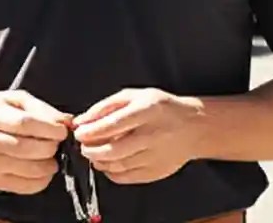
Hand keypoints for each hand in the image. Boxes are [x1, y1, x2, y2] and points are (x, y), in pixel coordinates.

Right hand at [0, 89, 72, 194]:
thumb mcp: (11, 99)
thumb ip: (40, 107)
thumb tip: (66, 120)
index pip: (25, 124)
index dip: (49, 128)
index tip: (61, 130)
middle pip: (28, 148)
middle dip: (51, 146)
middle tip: (55, 143)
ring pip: (29, 170)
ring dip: (49, 165)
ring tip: (50, 156)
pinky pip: (24, 186)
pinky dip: (42, 180)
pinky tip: (43, 170)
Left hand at [72, 88, 204, 184]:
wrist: (194, 127)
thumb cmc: (160, 108)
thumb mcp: (133, 96)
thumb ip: (105, 107)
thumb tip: (81, 121)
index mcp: (148, 110)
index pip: (113, 124)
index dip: (91, 131)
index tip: (79, 133)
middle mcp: (154, 134)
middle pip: (114, 149)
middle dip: (92, 150)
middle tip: (83, 146)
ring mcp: (157, 156)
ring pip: (119, 165)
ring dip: (99, 161)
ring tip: (93, 154)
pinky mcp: (157, 171)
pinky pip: (127, 177)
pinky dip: (111, 172)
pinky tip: (107, 164)